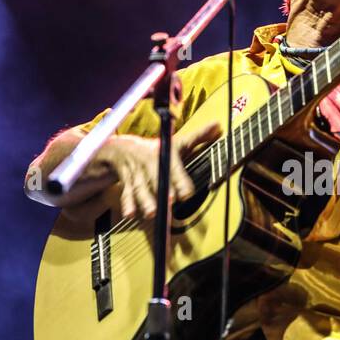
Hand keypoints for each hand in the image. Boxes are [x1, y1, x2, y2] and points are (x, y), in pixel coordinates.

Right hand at [100, 120, 220, 219]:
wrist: (122, 148)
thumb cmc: (157, 149)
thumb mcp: (177, 142)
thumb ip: (198, 137)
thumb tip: (217, 126)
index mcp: (164, 153)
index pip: (174, 167)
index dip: (180, 180)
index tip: (187, 193)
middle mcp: (150, 163)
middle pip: (156, 178)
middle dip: (162, 190)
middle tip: (169, 202)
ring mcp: (137, 174)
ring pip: (140, 188)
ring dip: (145, 201)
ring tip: (151, 213)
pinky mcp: (127, 182)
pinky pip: (126, 193)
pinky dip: (128, 204)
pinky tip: (130, 214)